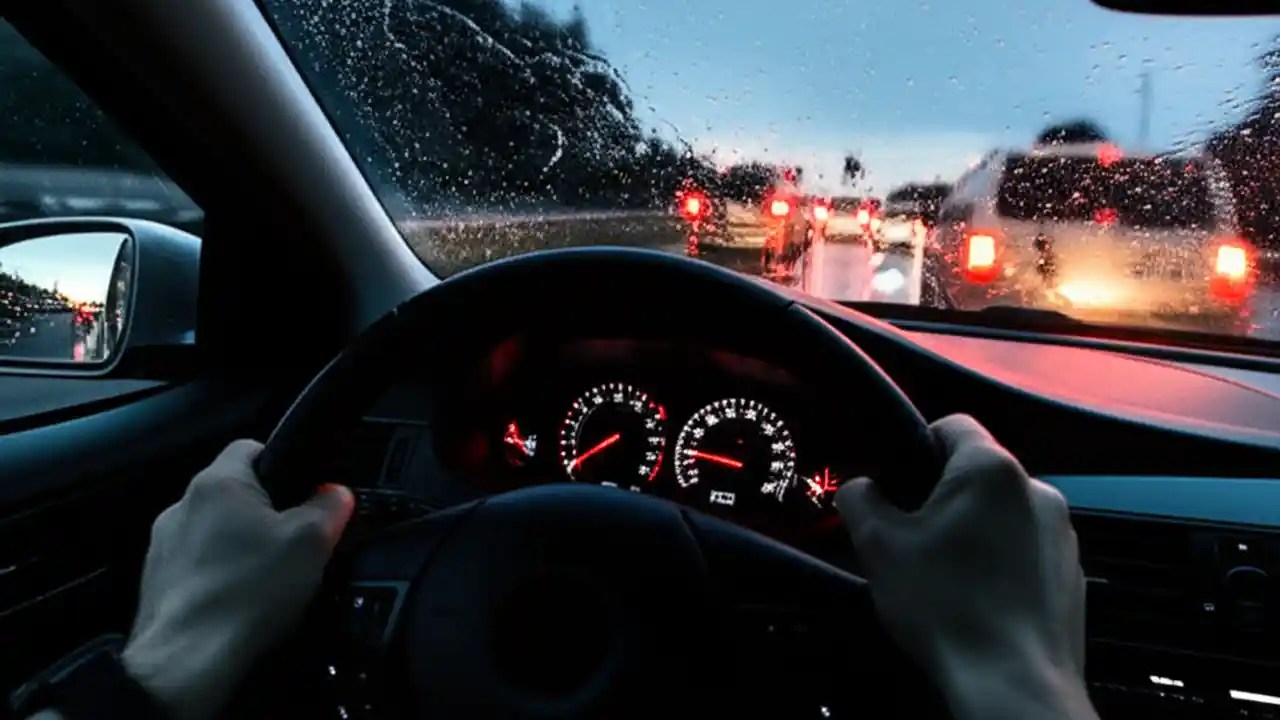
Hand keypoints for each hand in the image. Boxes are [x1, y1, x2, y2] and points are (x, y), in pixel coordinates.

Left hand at [122, 440, 354, 719]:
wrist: (188, 658)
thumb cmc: (247, 593)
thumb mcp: (312, 541)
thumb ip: (330, 507)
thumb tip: (336, 493)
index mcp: (218, 482)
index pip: (252, 446)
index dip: (285, 463)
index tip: (304, 490)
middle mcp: (182, 506)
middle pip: (235, 494)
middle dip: (266, 514)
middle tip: (295, 542)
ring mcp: (163, 545)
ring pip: (215, 532)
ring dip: (239, 548)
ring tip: (268, 580)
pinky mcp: (157, 582)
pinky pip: (198, 567)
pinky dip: (220, 578)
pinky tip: (241, 602)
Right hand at [837, 415, 1095, 719]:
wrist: (1012, 681)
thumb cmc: (945, 606)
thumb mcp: (878, 546)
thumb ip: (860, 499)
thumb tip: (861, 488)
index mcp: (991, 470)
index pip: (952, 424)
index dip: (917, 444)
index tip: (899, 482)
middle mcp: (1037, 490)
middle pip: (978, 474)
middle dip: (945, 498)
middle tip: (913, 538)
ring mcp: (1062, 534)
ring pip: (1004, 514)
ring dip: (976, 531)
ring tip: (947, 576)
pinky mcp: (1072, 574)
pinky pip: (1027, 551)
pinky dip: (1003, 564)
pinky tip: (978, 600)